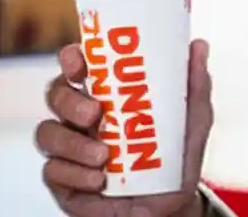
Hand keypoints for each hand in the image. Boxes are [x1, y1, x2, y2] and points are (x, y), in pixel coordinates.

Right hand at [36, 39, 213, 216]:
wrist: (170, 207)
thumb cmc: (177, 158)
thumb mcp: (192, 121)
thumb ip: (194, 85)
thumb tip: (199, 45)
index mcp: (108, 95)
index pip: (80, 68)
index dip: (72, 59)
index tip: (79, 61)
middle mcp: (82, 118)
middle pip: (55, 94)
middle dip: (69, 100)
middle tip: (94, 114)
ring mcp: (69, 149)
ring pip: (48, 133)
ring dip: (73, 144)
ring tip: (102, 157)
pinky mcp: (63, 181)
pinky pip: (53, 171)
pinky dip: (75, 174)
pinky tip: (97, 180)